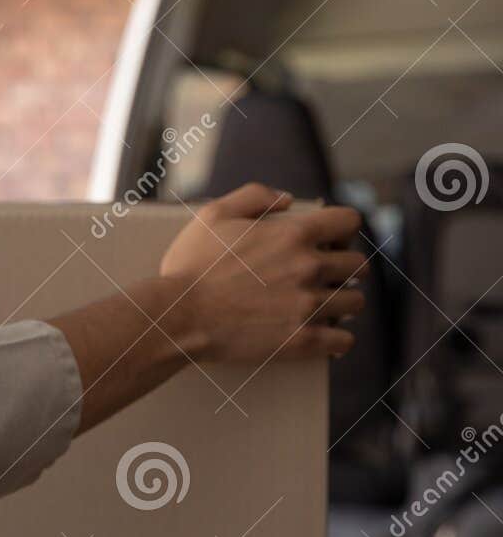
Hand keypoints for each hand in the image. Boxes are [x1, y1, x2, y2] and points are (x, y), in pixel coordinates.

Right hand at [160, 182, 368, 362]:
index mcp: (294, 234)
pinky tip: (325, 336)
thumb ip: (254, 196)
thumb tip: (287, 199)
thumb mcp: (213, 215)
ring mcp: (309, 306)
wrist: (179, 317)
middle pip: (358, 266)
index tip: (332, 240)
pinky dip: (338, 339)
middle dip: (346, 269)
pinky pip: (344, 340)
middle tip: (330, 277)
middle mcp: (309, 268)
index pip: (349, 222)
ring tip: (326, 307)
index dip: (342, 229)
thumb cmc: (191, 267)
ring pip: (355, 303)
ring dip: (343, 304)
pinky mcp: (303, 340)